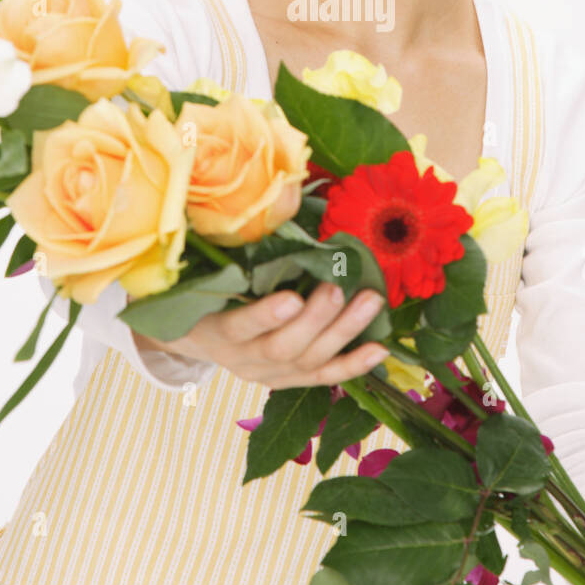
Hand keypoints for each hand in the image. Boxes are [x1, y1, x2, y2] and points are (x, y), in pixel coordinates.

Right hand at [130, 281, 389, 389]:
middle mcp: (244, 359)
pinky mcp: (291, 381)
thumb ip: (243, 255)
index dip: (266, 316)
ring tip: (370, 301)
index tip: (292, 297)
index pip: (239, 327)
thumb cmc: (214, 294)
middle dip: (315, 319)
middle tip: (337, 288)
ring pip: (310, 360)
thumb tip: (284, 204)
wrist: (204, 337)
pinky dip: (354, 364)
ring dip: (344, 331)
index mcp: (217, 332)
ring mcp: (270, 374)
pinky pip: (325, 377)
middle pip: (282, 347)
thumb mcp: (215, 277)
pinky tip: (380, 349)